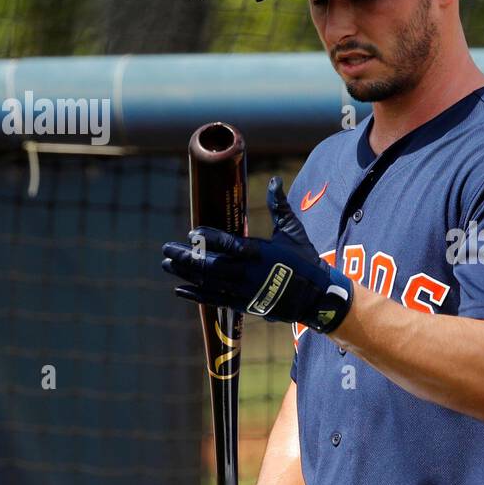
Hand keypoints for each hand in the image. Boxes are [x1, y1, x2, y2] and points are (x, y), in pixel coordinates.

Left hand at [161, 176, 353, 331]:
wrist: (317, 296)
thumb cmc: (305, 260)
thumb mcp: (293, 231)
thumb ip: (280, 206)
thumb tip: (275, 180)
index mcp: (260, 252)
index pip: (228, 243)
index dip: (209, 237)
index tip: (192, 231)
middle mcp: (249, 272)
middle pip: (211, 264)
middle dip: (186, 256)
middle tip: (166, 248)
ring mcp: (245, 290)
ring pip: (208, 282)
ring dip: (185, 273)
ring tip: (166, 264)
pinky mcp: (245, 304)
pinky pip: (215, 299)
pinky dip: (196, 295)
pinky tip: (179, 289)